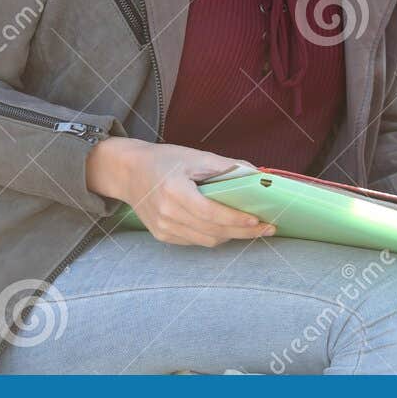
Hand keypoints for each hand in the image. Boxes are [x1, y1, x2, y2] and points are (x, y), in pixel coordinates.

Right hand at [86, 137, 275, 246]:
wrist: (128, 172)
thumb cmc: (164, 160)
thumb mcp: (195, 156)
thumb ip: (227, 167)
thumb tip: (257, 175)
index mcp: (175, 192)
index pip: (212, 213)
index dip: (237, 219)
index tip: (259, 220)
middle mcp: (167, 215)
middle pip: (213, 232)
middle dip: (243, 232)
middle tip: (268, 228)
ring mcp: (163, 229)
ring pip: (206, 241)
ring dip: (231, 236)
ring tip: (253, 229)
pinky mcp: (163, 235)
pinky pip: (195, 241)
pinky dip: (214, 236)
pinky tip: (228, 228)